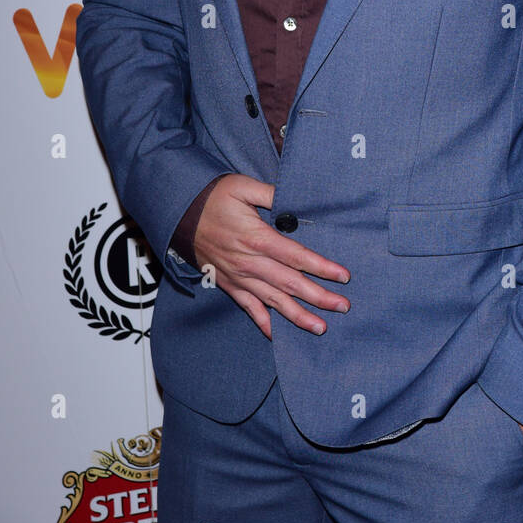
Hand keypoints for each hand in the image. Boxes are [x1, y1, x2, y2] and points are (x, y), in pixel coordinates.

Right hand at [193, 174, 349, 339]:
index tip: (343, 276)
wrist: (180, 214)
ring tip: (321, 327)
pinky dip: (264, 323)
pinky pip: (249, 308)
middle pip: (290, 284)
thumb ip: (271, 193)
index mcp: (256, 238)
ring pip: (274, 301)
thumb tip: (297, 200)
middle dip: (319, 297)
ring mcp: (239, 278)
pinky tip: (278, 336)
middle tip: (343, 306)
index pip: (296, 256)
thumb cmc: (213, 197)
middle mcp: (249, 263)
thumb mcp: (242, 186)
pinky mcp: (229, 285)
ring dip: (298, 316)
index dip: (321, 267)